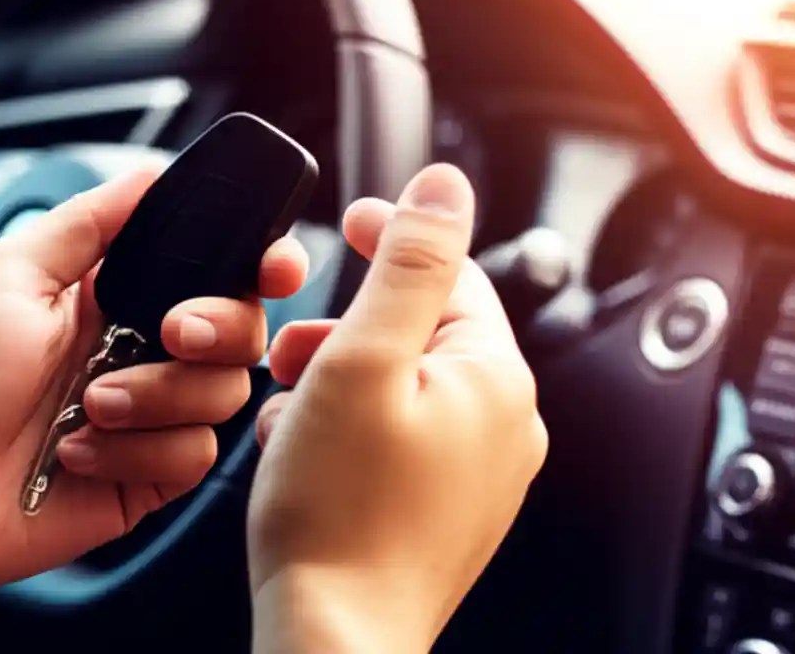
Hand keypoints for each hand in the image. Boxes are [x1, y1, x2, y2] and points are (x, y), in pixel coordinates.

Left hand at [0, 171, 308, 591]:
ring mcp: (148, 416)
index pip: (215, 266)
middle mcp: (140, 349)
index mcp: (114, 293)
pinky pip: (195, 457)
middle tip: (169, 332)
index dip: (260, 262)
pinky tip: (76, 454)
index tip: (274, 266)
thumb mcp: (8, 274)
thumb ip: (89, 224)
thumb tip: (152, 172)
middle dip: (218, 328)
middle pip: (241, 328)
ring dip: (157, 397)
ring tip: (85, 408)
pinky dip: (138, 452)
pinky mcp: (147, 477)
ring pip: (225, 394)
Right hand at [247, 165, 546, 651]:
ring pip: (404, 390)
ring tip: (290, 407)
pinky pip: (399, 443)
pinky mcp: (446, 515)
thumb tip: (444, 186)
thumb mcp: (364, 358)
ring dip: (342, 380)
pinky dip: (351, 430)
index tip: (348, 221)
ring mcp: (478, 478)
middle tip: (292, 345)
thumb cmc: (338, 509)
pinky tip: (306, 453)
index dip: (393, 238)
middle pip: (423, 335)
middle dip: (351, 326)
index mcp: (495, 380)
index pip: (452, 274)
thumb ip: (409, 262)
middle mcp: (504, 428)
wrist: (334, 637)